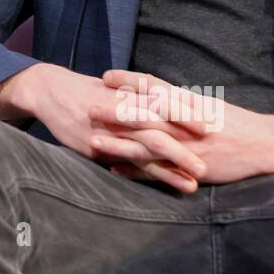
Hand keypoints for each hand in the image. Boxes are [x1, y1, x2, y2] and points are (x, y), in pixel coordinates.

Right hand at [0, 63, 207, 192]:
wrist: (53, 92)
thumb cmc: (89, 91)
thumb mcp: (117, 89)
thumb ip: (140, 98)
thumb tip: (168, 105)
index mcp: (134, 93)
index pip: (169, 100)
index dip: (192, 110)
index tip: (218, 118)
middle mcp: (127, 109)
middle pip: (166, 121)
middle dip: (192, 135)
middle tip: (219, 147)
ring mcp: (116, 129)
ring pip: (153, 144)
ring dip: (179, 159)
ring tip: (201, 175)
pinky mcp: (104, 146)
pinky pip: (134, 162)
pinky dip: (156, 173)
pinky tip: (173, 184)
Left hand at [98, 70, 273, 185]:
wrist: (266, 146)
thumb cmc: (236, 122)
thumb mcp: (208, 105)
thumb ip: (180, 101)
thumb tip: (152, 94)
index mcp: (190, 103)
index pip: (154, 87)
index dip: (129, 81)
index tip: (105, 76)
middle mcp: (186, 124)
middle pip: (144, 115)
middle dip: (114, 111)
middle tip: (88, 106)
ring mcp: (187, 148)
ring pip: (146, 144)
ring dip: (118, 143)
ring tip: (93, 141)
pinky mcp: (190, 169)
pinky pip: (158, 172)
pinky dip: (136, 171)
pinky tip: (114, 170)